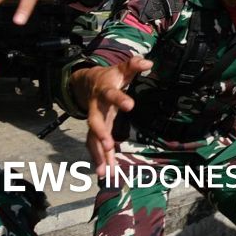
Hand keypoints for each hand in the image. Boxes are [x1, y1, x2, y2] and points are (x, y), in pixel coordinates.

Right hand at [70, 57, 152, 176]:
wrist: (86, 83)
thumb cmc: (109, 77)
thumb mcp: (121, 69)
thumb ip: (133, 65)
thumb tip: (148, 62)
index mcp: (104, 91)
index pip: (111, 95)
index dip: (119, 99)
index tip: (130, 105)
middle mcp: (96, 108)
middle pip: (95, 121)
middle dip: (100, 134)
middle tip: (108, 145)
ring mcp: (94, 121)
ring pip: (92, 139)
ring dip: (98, 154)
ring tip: (105, 172)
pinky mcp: (95, 130)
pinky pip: (95, 146)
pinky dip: (100, 159)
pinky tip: (107, 173)